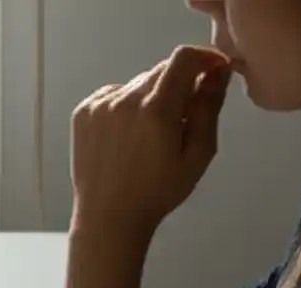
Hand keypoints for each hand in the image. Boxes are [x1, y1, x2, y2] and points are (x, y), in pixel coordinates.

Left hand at [71, 45, 231, 244]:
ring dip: (151, 97)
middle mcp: (124, 100)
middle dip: (180, 84)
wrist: (109, 216)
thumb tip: (218, 72)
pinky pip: (113, 94)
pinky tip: (128, 136)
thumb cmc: (157, 192)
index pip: (184, 58)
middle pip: (162, 70)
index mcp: (156, 109)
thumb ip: (209, 107)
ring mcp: (99, 105)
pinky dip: (126, 105)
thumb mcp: (198, 154)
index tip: (213, 70)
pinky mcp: (83, 112)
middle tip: (182, 118)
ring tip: (150, 135)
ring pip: (138, 83)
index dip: (205, 58)